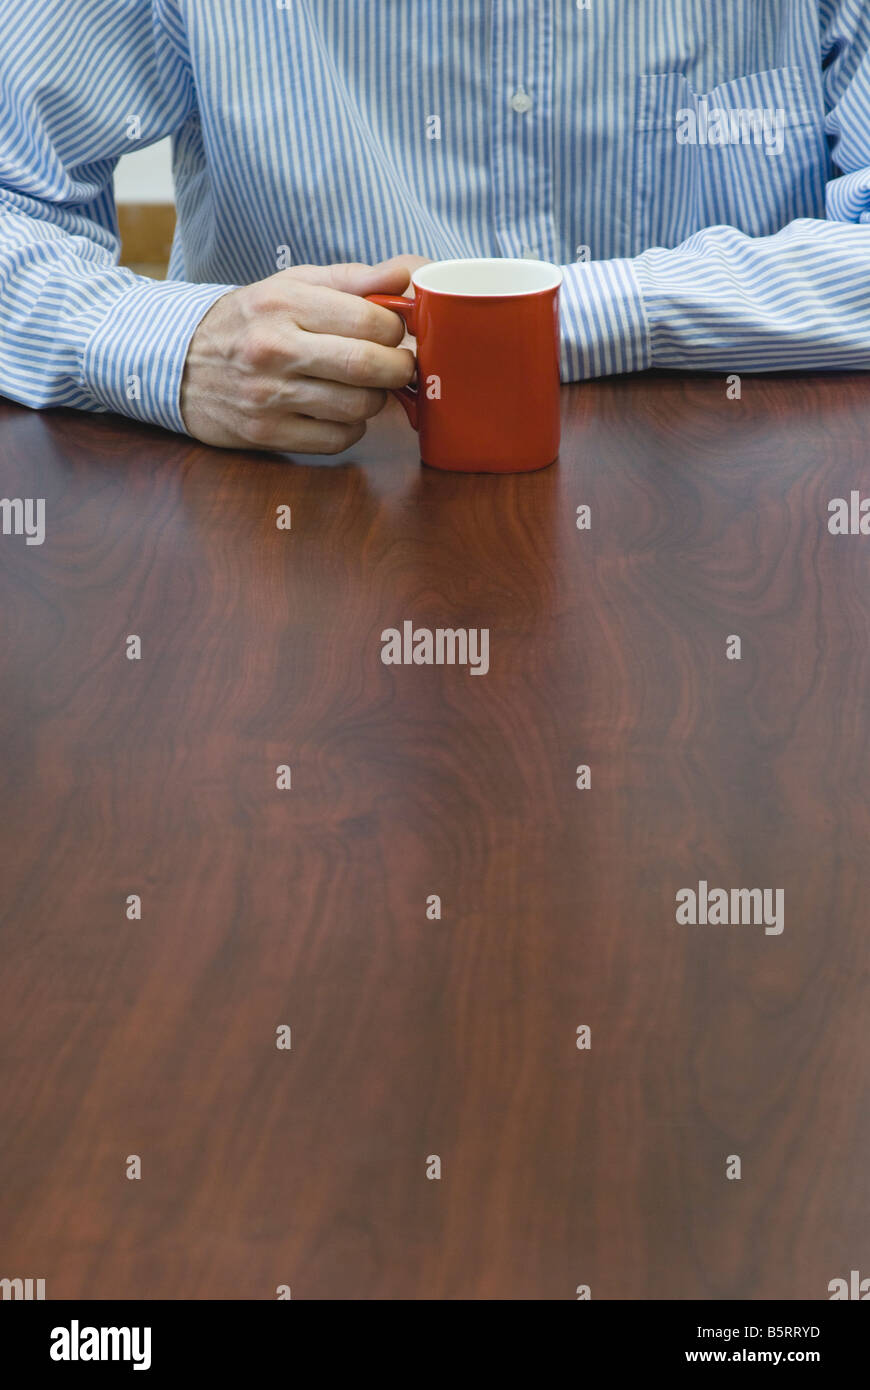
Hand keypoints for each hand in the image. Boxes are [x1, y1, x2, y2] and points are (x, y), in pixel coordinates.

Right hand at [180, 255, 429, 452]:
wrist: (180, 363)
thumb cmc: (250, 320)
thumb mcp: (292, 285)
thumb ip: (354, 280)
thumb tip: (409, 275)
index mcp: (283, 303)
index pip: (370, 320)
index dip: (397, 330)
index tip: (395, 334)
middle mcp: (273, 349)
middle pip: (367, 366)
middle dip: (399, 369)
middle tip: (399, 366)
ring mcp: (268, 395)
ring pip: (357, 407)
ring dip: (375, 400)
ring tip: (365, 387)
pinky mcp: (266, 433)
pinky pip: (336, 439)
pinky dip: (351, 428)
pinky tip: (340, 411)